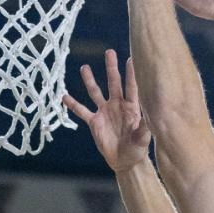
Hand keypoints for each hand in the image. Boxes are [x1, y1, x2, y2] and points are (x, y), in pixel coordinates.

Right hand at [65, 51, 150, 172]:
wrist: (125, 161)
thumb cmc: (138, 149)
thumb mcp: (143, 139)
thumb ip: (144, 128)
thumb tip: (149, 119)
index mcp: (132, 108)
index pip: (132, 87)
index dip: (131, 74)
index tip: (131, 59)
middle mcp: (118, 106)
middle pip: (114, 83)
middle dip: (111, 68)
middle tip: (109, 52)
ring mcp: (105, 112)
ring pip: (95, 92)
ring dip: (90, 80)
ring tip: (84, 67)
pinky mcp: (95, 122)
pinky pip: (82, 111)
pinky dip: (73, 105)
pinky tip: (64, 96)